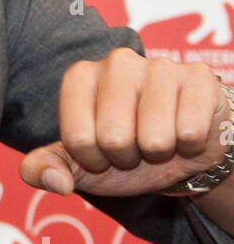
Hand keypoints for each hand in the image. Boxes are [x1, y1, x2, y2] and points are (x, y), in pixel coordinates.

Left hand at [19, 48, 231, 196]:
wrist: (178, 147)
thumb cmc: (123, 151)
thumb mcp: (78, 164)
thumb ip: (44, 169)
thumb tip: (56, 182)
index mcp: (80, 76)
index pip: (78, 139)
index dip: (93, 158)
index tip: (103, 150)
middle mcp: (117, 62)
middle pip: (114, 138)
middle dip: (126, 156)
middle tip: (135, 146)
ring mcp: (160, 65)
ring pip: (154, 139)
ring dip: (158, 153)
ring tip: (158, 137)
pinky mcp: (199, 76)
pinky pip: (189, 132)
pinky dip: (188, 145)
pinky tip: (184, 130)